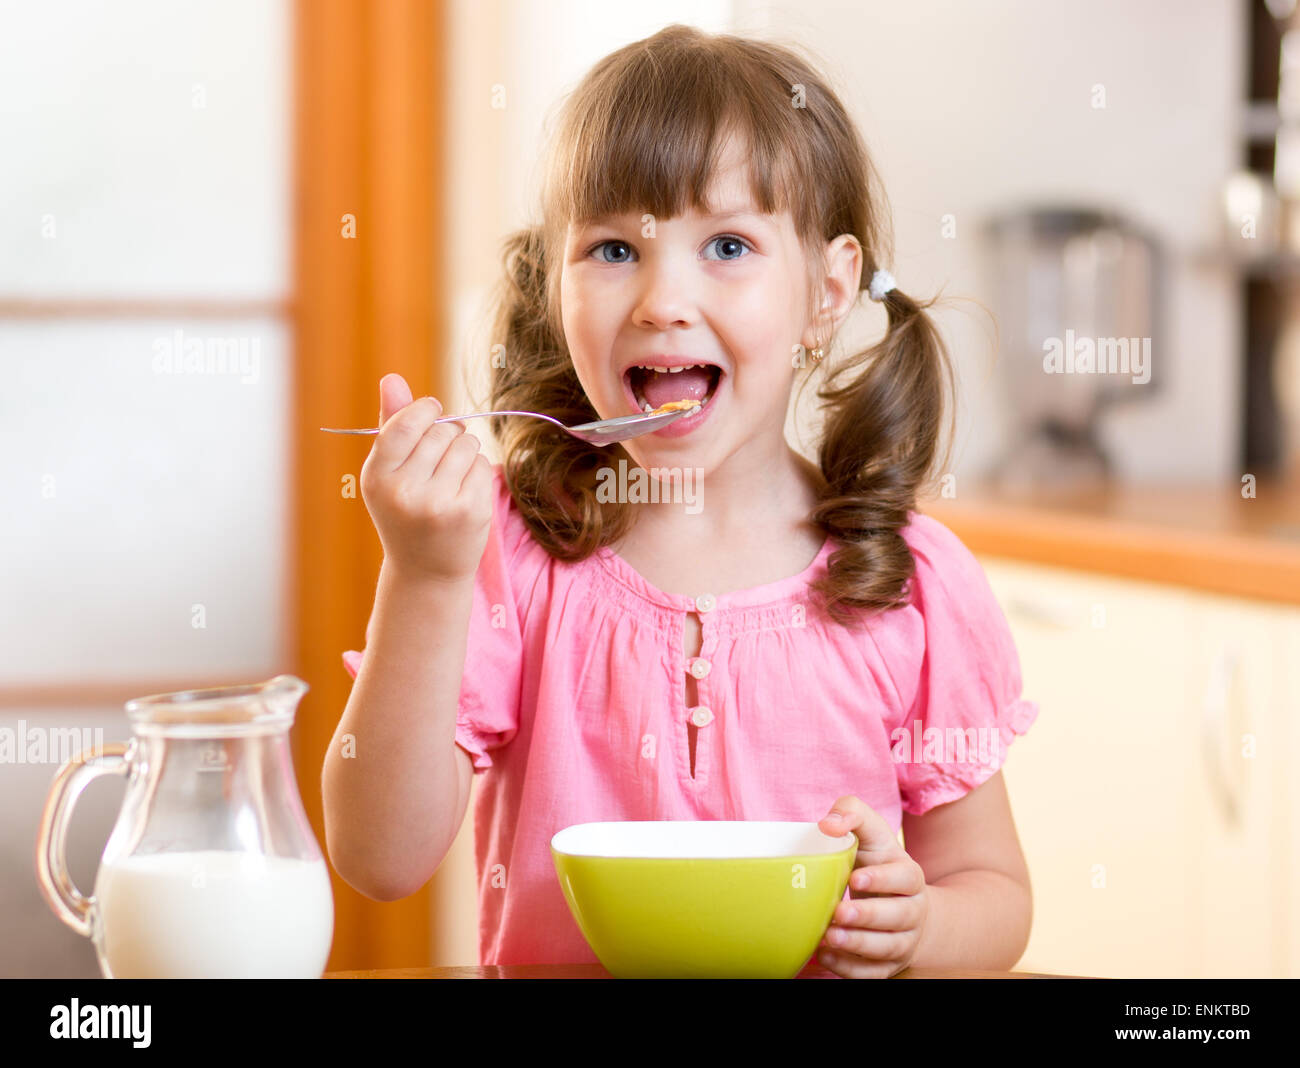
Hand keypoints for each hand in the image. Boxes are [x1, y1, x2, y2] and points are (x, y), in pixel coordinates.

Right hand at [358, 373, 493, 582]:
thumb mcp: (389, 471)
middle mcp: (405, 491)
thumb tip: (392, 378)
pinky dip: (477, 472)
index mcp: (378, 477)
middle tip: (440, 460)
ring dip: (464, 451)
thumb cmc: (405, 511)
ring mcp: (438, 503)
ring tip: (450, 477)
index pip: (406, 423)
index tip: (432, 413)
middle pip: (441, 431)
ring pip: (465, 444)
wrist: (425, 571)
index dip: (425, 411)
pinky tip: (464, 493)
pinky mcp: (469, 511)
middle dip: (447, 435)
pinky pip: (482, 466)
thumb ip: (392, 423)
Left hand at [815, 795, 928, 977]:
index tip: (855, 877)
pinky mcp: (888, 964)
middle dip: (868, 916)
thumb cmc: (877, 862)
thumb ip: (851, 813)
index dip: (882, 879)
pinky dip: (850, 968)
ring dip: (858, 945)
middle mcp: (912, 910)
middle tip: (838, 913)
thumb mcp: (870, 832)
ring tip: (829, 937)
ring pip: (887, 948)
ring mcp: (903, 940)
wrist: (903, 904)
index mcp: (909, 876)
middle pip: (897, 917)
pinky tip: (826, 955)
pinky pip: (872, 972)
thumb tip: (828, 825)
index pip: (904, 878)